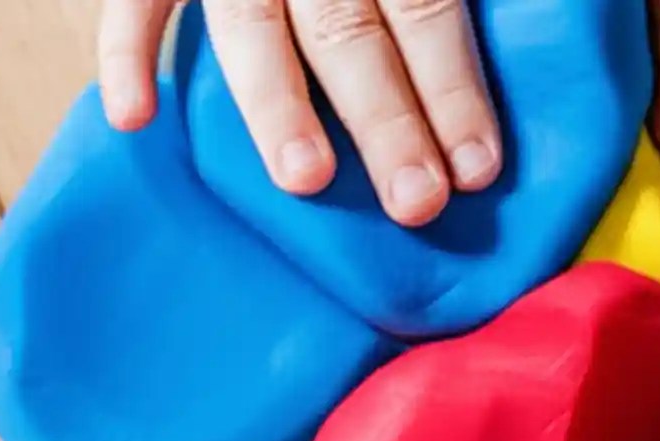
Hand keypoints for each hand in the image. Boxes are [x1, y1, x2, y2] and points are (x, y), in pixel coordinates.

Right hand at [98, 0, 502, 227]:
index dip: (453, 90)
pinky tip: (135, 119)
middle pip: (349, 32)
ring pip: (252, 26)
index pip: (425, 11)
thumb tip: (532, 24)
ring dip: (277, 105)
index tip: (478, 169)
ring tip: (305, 181)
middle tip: (416, 201)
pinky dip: (127, 50)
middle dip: (385, 121)